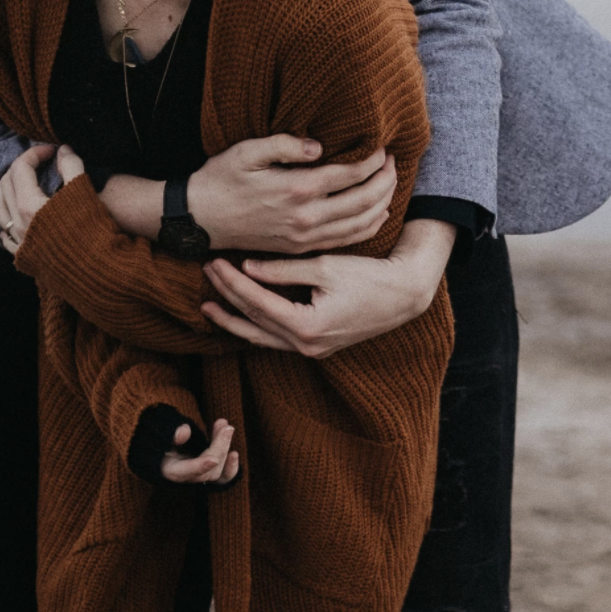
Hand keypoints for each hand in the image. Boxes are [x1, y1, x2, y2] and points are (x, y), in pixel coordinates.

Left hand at [0, 143, 86, 252]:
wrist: (99, 274)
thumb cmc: (93, 233)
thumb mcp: (83, 194)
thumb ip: (71, 167)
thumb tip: (64, 149)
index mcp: (29, 206)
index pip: (21, 168)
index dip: (34, 153)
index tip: (51, 150)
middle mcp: (18, 225)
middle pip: (6, 185)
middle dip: (20, 167)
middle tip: (38, 161)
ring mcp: (19, 243)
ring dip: (7, 190)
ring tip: (22, 182)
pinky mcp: (25, 259)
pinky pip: (6, 236)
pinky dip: (7, 220)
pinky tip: (15, 217)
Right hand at [161, 418, 239, 484]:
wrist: (165, 445)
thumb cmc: (162, 437)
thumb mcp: (161, 433)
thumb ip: (171, 433)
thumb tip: (183, 431)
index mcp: (169, 470)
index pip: (184, 472)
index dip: (199, 466)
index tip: (212, 459)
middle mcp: (185, 478)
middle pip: (206, 472)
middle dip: (218, 448)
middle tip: (226, 427)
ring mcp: (198, 478)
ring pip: (216, 473)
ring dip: (224, 448)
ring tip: (226, 427)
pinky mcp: (208, 474)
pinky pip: (223, 479)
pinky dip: (231, 468)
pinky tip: (235, 454)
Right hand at [186, 138, 395, 252]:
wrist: (200, 220)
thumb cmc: (220, 179)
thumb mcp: (247, 152)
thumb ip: (285, 144)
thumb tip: (319, 146)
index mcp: (296, 188)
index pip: (349, 174)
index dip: (373, 160)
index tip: (383, 148)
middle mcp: (306, 216)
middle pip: (363, 200)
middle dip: (385, 180)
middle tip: (395, 163)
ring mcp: (305, 236)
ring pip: (360, 223)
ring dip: (382, 202)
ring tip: (390, 183)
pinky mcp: (301, 247)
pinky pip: (345, 240)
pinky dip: (368, 226)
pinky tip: (377, 213)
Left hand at [201, 219, 456, 356]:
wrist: (404, 296)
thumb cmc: (369, 276)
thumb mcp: (324, 266)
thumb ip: (283, 270)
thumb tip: (247, 267)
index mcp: (306, 326)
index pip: (257, 302)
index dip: (232, 281)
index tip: (214, 261)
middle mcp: (306, 346)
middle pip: (254, 321)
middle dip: (227, 296)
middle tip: (206, 273)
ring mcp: (312, 350)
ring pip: (262, 338)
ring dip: (235, 320)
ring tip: (209, 307)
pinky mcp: (317, 346)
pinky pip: (277, 339)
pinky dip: (256, 327)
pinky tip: (242, 316)